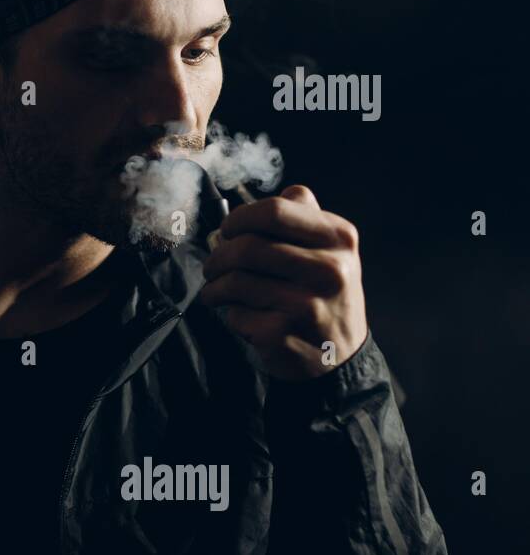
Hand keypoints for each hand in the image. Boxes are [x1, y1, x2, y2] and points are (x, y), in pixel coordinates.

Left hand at [199, 185, 368, 381]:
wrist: (341, 358)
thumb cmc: (325, 295)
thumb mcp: (331, 250)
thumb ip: (304, 218)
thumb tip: (276, 195)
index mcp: (338, 238)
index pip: (274, 211)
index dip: (239, 218)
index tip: (227, 230)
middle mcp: (329, 270)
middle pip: (248, 247)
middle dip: (218, 257)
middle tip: (212, 267)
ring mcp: (307, 305)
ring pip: (236, 281)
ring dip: (215, 287)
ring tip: (215, 292)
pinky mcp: (284, 335)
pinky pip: (236, 315)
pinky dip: (231, 315)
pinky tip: (242, 317)